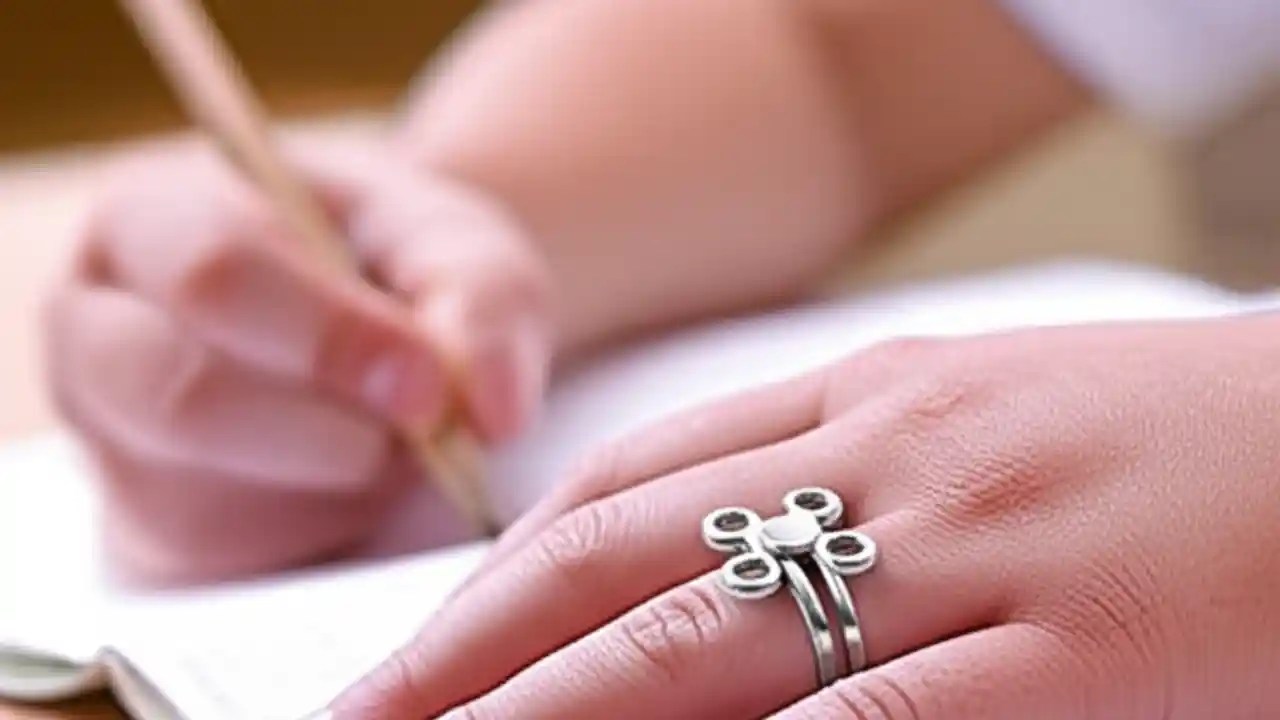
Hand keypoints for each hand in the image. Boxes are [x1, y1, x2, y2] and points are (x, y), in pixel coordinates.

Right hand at [44, 139, 553, 582]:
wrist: (379, 321)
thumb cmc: (396, 261)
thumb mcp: (456, 244)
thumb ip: (481, 301)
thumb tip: (495, 409)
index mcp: (152, 216)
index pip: (211, 274)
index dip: (327, 337)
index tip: (429, 380)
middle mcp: (96, 329)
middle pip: (179, 399)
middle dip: (326, 431)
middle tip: (425, 430)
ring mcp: (109, 439)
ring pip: (202, 497)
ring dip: (334, 484)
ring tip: (399, 438)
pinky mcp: (147, 527)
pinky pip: (227, 558)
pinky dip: (319, 530)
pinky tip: (360, 479)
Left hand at [333, 315, 1279, 718]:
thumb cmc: (1179, 434)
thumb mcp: (984, 423)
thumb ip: (842, 473)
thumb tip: (706, 562)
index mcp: (868, 397)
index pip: (631, 483)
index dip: (505, 569)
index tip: (426, 644)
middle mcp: (890, 458)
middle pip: (624, 555)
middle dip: (470, 648)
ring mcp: (976, 548)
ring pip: (706, 638)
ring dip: (549, 712)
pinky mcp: (1081, 647)